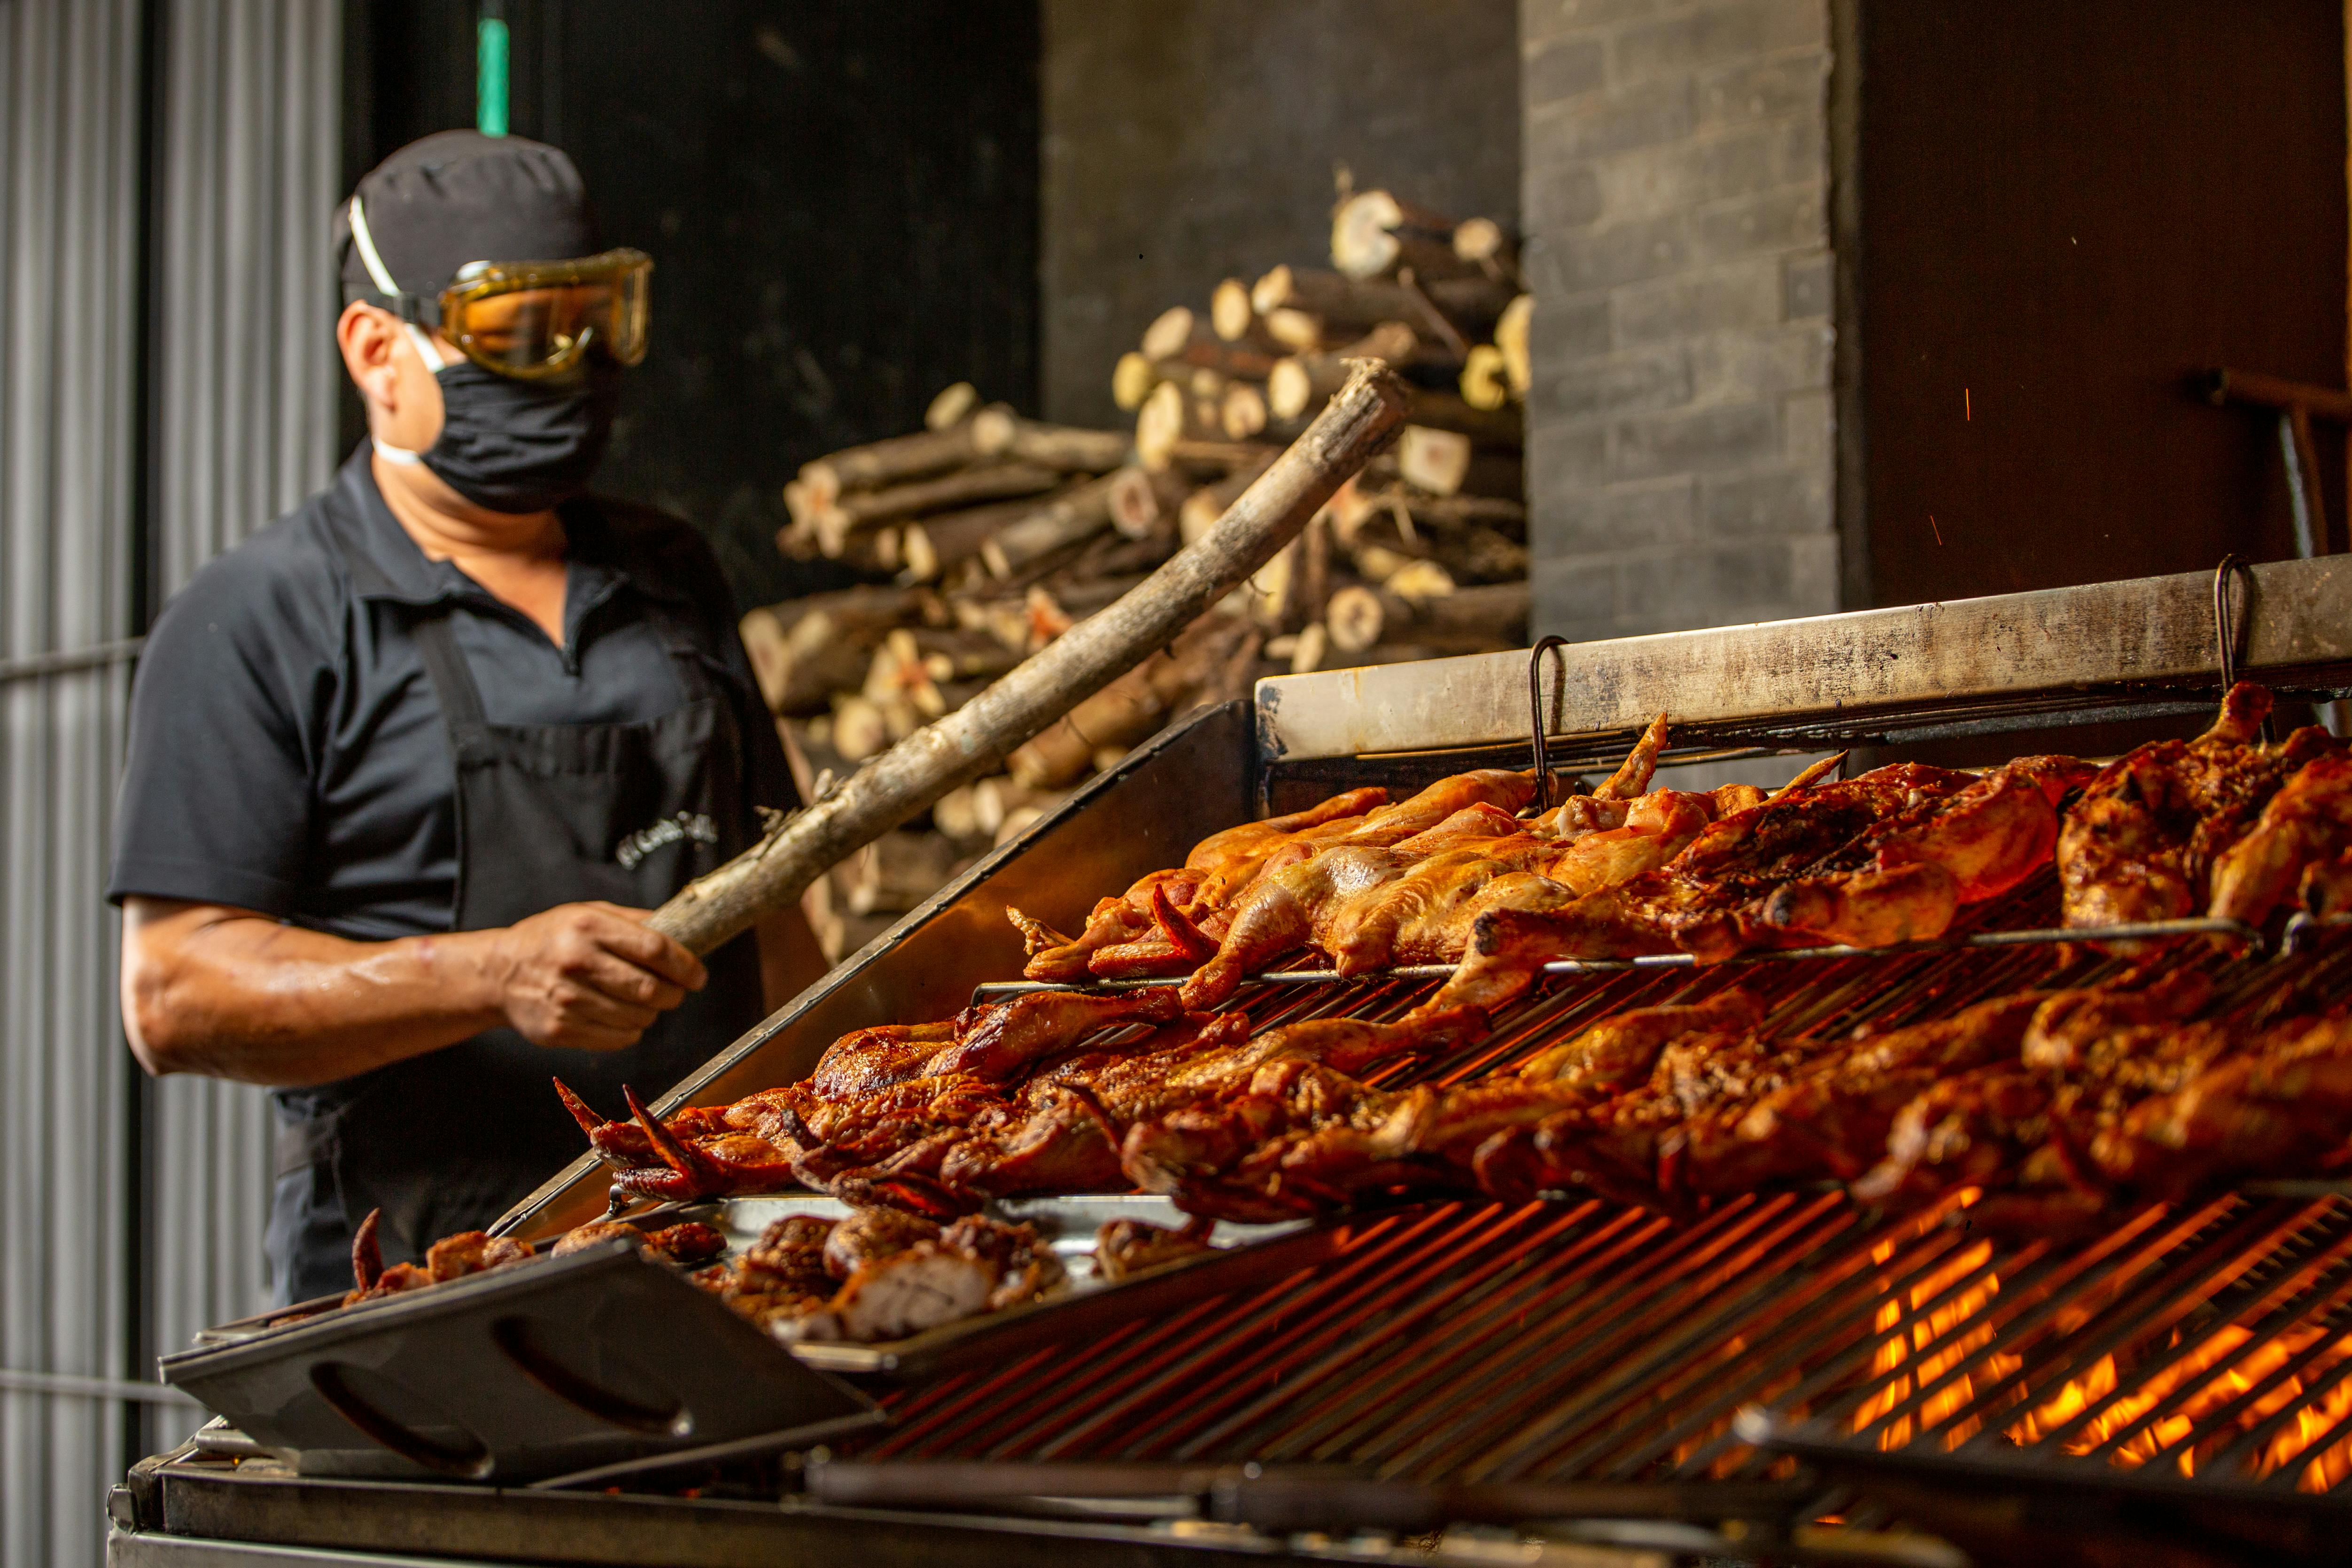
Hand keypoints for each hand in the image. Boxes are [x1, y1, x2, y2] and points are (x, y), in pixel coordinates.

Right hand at [484, 902, 706, 1050]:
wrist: (499, 972)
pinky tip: (621, 1016)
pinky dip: (631, 1031)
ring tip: (644, 1002)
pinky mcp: (560, 1029)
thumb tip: (684, 931)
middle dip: (674, 994)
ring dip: (652, 1013)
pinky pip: (618, 1038)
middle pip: (650, 988)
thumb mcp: (589, 913)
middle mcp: (576, 962)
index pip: (654, 950)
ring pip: (638, 1018)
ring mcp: (566, 999)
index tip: (698, 975)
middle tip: (676, 992)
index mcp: (588, 926)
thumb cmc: (552, 939)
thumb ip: (634, 921)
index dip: (686, 966)